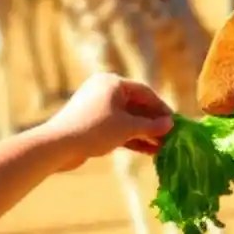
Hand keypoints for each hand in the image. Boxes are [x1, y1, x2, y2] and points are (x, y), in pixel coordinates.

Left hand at [37, 73, 174, 170]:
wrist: (58, 145)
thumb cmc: (95, 130)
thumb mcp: (127, 127)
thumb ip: (151, 126)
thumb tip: (170, 125)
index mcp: (113, 83)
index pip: (145, 92)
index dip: (161, 108)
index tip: (175, 122)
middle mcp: (105, 91)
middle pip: (136, 106)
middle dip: (153, 123)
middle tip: (170, 136)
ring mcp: (97, 108)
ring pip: (127, 119)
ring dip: (144, 132)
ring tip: (162, 146)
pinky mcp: (92, 124)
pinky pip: (117, 128)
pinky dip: (131, 137)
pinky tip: (147, 150)